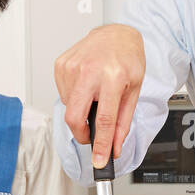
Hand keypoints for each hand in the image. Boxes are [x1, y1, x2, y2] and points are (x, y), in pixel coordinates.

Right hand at [55, 24, 145, 168]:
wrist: (116, 34)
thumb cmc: (128, 59)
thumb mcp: (134, 91)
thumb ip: (123, 123)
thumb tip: (113, 147)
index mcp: (112, 77)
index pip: (103, 120)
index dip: (100, 144)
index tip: (99, 161)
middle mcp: (89, 70)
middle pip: (75, 117)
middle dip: (82, 134)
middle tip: (91, 137)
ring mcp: (72, 67)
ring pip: (69, 107)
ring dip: (82, 110)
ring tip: (96, 94)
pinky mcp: (60, 65)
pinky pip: (64, 94)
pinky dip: (75, 97)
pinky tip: (87, 86)